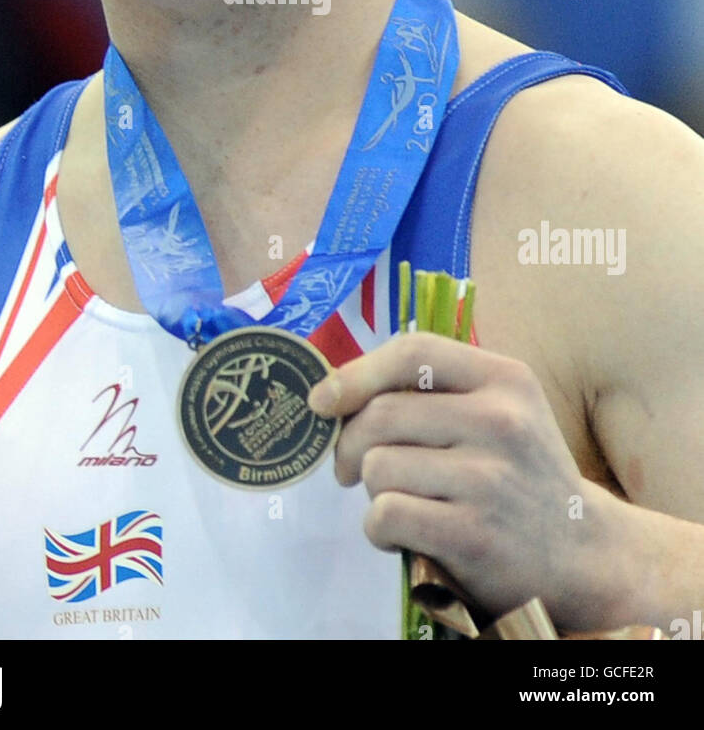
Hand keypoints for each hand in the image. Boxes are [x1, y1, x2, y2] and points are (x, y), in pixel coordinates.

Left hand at [307, 332, 631, 629]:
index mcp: (506, 378)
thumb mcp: (502, 412)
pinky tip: (405, 535)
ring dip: (373, 491)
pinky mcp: (472, 534)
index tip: (323, 400)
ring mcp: (488, 478)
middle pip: (381, 413)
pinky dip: (379, 530)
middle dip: (349, 444)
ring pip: (377, 466)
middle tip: (349, 468)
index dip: (356, 372)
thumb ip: (435, 392)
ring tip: (402, 502)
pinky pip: (385, 515)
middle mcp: (501, 420)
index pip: (414, 351)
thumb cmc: (522, 476)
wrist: (583, 555)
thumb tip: (333, 392)